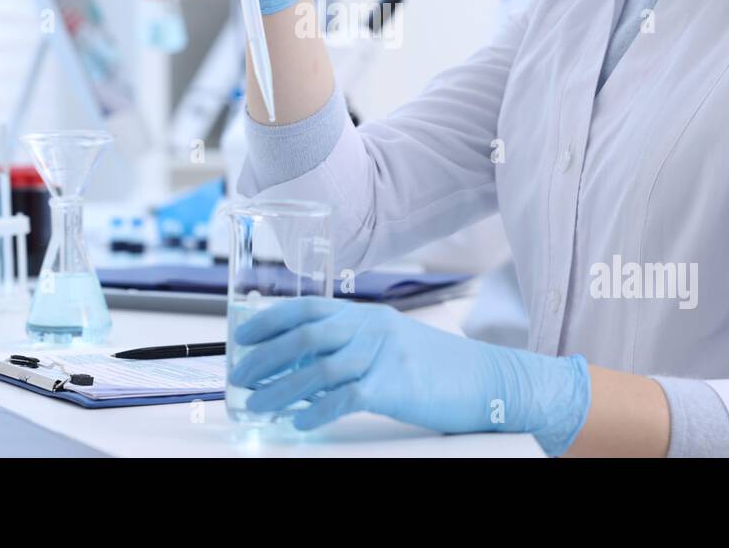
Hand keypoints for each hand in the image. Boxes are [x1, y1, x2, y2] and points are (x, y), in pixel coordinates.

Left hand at [229, 297, 590, 454]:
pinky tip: (299, 423)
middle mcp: (372, 328)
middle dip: (266, 357)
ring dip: (281, 390)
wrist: (488, 380)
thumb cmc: (436, 367)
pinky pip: (344, 398)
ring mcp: (385, 355)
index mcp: (368, 315)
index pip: (308, 307)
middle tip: (240, 377)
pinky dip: (316, 412)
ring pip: (318, 370)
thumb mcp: (391, 342)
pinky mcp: (395, 386)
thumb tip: (300, 362)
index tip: (242, 337)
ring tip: (258, 406)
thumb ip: (351, 345)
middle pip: (306, 335)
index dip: (269, 320)